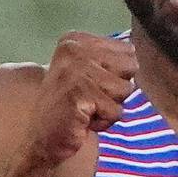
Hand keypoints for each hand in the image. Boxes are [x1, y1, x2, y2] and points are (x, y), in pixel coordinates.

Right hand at [17, 31, 137, 171]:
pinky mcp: (80, 95)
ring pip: (125, 90)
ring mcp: (76, 71)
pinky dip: (104, 122)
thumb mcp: (89, 73)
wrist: (42, 136)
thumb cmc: (70, 107)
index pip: (128, 51)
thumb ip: (112, 60)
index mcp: (77, 40)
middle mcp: (74, 49)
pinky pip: (115, 111)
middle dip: (116, 91)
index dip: (117, 75)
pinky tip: (84, 121)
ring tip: (87, 110)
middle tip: (91, 99)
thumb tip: (135, 54)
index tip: (93, 86)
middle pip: (130, 67)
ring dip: (109, 108)